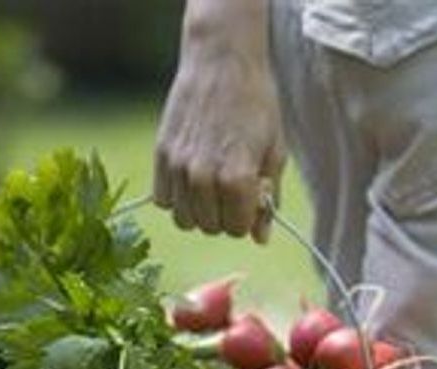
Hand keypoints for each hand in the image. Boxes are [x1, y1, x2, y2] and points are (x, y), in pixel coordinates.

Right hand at [154, 0, 286, 243]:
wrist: (222, 62)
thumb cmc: (255, 103)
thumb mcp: (275, 150)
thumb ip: (267, 198)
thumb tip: (260, 238)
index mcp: (237, 178)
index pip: (239, 230)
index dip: (248, 218)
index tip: (250, 198)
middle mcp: (203, 177)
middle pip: (210, 228)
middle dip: (224, 215)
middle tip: (231, 189)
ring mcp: (178, 167)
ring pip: (184, 219)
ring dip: (199, 210)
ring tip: (210, 185)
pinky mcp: (161, 155)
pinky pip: (162, 200)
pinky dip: (176, 197)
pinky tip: (189, 178)